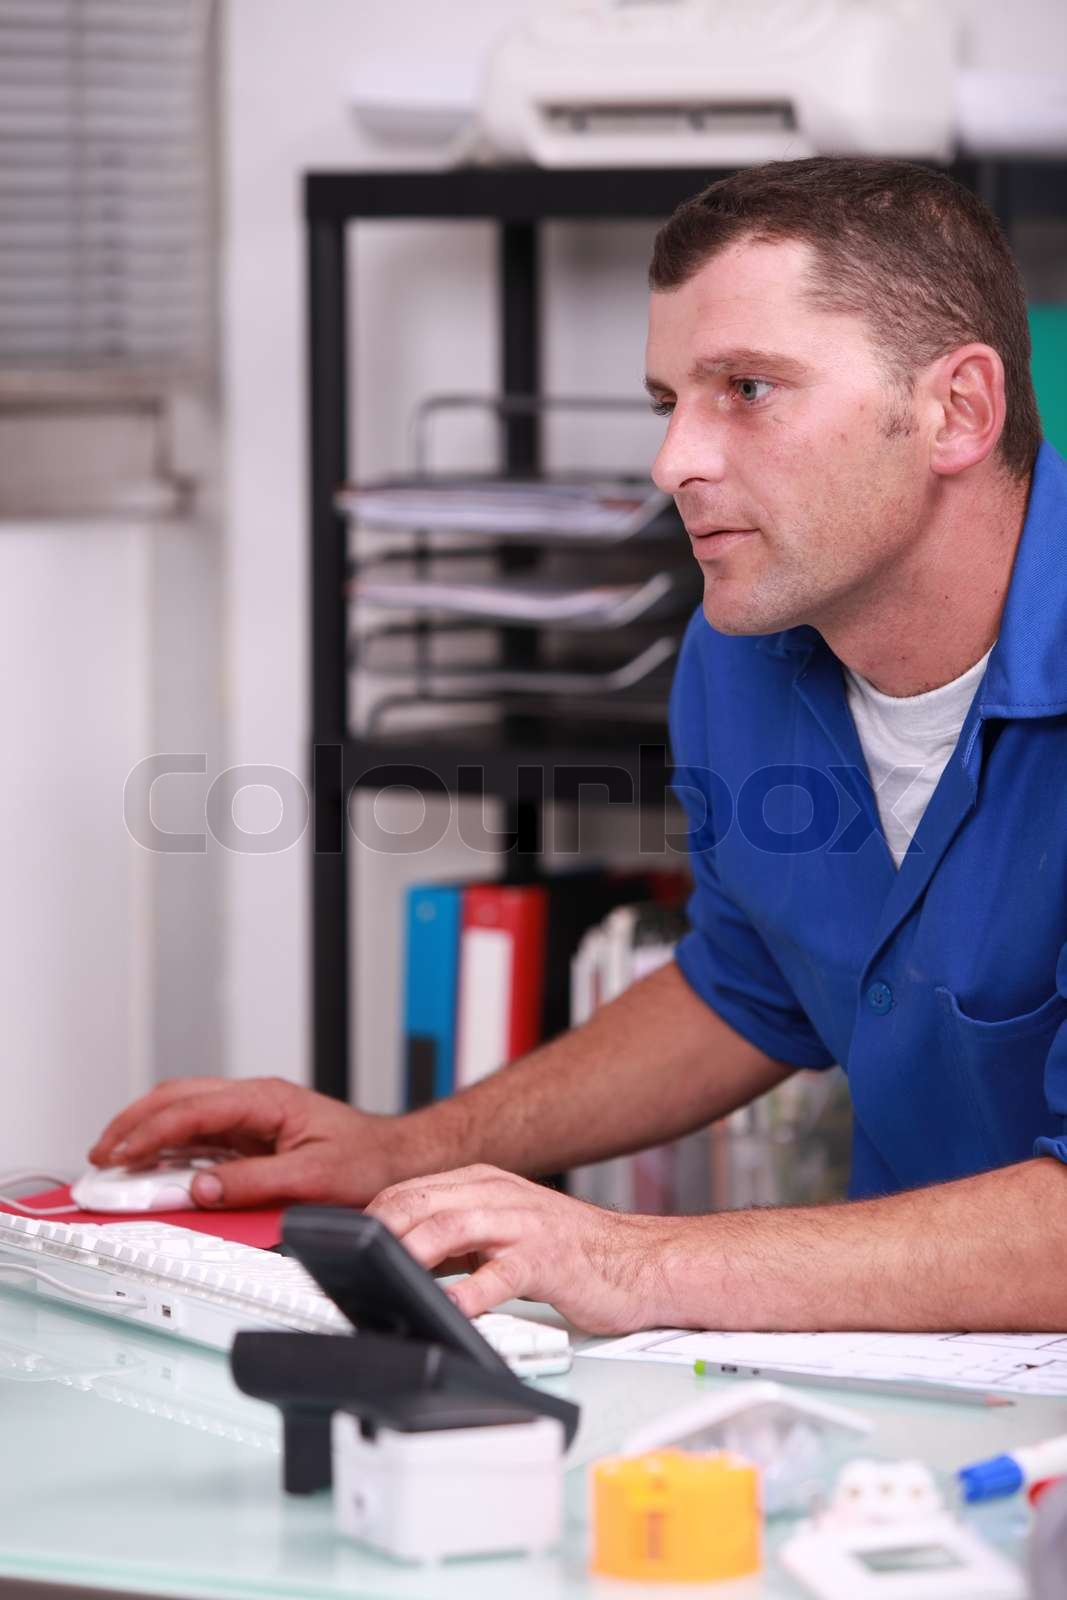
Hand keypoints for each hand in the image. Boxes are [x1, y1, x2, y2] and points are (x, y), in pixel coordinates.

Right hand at [88, 1076, 404, 1208]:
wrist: (396, 1157)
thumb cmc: (366, 1159)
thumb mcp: (312, 1177)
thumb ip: (252, 1183)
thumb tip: (200, 1189)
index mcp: (266, 1101)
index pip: (192, 1109)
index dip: (149, 1132)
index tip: (119, 1155)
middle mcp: (254, 1102)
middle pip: (177, 1099)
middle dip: (133, 1124)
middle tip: (101, 1156)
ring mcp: (251, 1116)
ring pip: (183, 1113)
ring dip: (146, 1133)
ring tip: (114, 1161)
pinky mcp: (252, 1135)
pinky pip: (199, 1135)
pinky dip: (168, 1148)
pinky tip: (152, 1166)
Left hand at [366, 1164, 679, 1333]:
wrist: (637, 1262)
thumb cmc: (568, 1253)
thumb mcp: (501, 1234)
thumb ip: (455, 1241)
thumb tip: (398, 1261)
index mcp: (483, 1185)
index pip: (409, 1190)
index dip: (370, 1217)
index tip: (337, 1247)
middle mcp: (499, 1195)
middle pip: (421, 1202)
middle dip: (379, 1231)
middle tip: (346, 1264)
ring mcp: (523, 1224)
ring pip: (452, 1227)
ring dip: (412, 1253)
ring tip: (384, 1278)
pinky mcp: (548, 1259)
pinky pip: (503, 1273)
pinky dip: (473, 1293)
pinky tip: (454, 1312)